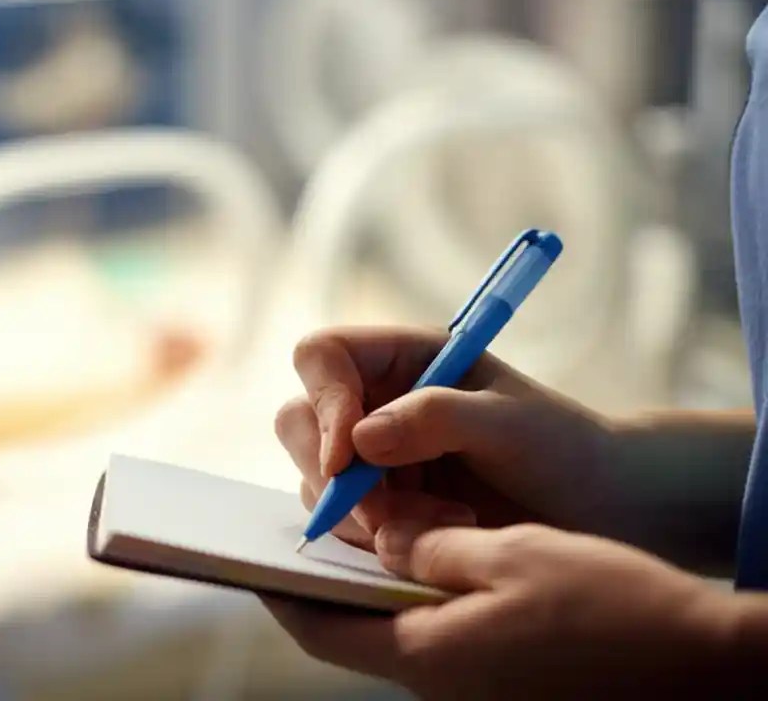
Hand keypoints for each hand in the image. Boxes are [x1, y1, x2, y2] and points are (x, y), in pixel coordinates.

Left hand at [263, 523, 752, 698]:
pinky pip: (440, 632)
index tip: (253, 554)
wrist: (706, 669)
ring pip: (398, 627)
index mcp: (428, 654)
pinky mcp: (506, 678)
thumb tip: (382, 538)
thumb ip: (432, 546)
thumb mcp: (513, 556)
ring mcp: (474, 685)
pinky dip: (422, 590)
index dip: (281, 590)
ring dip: (376, 581)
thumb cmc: (617, 609)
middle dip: (325, 580)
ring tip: (366, 522)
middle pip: (354, 630)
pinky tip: (434, 549)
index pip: (321, 628)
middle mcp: (440, 679)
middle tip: (309, 524)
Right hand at [275, 327, 611, 547]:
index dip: (322, 400)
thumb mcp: (511, 422)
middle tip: (383, 513)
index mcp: (403, 359)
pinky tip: (438, 546)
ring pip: (316, 485)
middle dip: (335, 475)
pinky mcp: (379, 513)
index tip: (346, 456)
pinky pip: (344, 528)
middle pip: (298, 422)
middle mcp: (375, 405)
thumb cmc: (565, 448)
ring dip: (369, 516)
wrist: (603, 513)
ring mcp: (372, 463)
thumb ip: (435, 417)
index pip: (323, 356)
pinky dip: (381, 542)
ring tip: (449, 527)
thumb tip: (359, 438)